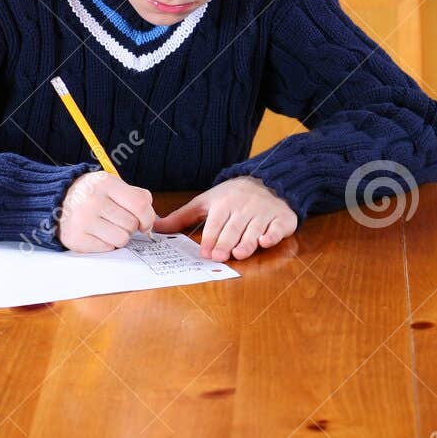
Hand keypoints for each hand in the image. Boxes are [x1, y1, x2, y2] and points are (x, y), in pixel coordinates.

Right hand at [59, 170, 155, 251]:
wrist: (55, 200)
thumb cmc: (91, 194)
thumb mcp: (111, 184)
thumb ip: (135, 196)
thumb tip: (151, 220)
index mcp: (105, 183)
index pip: (140, 204)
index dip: (148, 217)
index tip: (145, 223)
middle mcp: (92, 201)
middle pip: (132, 224)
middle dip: (130, 226)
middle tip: (117, 220)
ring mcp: (82, 221)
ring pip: (122, 239)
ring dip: (119, 235)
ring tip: (107, 226)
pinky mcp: (76, 239)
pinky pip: (107, 248)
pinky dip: (106, 243)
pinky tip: (96, 233)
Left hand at [153, 176, 297, 260]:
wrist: (268, 180)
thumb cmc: (233, 195)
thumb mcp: (207, 201)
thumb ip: (182, 216)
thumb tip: (154, 227)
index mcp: (224, 203)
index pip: (216, 223)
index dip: (211, 238)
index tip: (205, 252)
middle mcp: (244, 208)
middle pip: (234, 228)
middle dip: (226, 242)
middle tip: (219, 256)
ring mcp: (264, 213)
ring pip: (254, 230)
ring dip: (247, 242)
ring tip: (239, 253)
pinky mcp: (282, 219)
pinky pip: (277, 227)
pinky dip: (272, 234)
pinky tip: (266, 240)